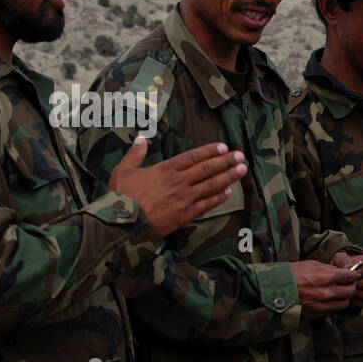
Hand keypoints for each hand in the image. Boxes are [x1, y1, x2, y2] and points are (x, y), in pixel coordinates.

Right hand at [108, 139, 247, 237]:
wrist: (122, 223)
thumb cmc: (120, 196)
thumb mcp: (123, 170)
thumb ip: (135, 154)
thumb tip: (140, 138)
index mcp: (165, 169)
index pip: (193, 156)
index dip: (210, 151)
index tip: (223, 146)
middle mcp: (178, 181)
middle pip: (207, 168)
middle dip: (226, 161)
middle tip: (240, 156)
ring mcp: (183, 198)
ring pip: (211, 185)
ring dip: (228, 177)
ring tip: (242, 170)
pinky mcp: (185, 215)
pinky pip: (206, 204)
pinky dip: (218, 198)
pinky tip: (229, 192)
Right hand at [291, 260, 360, 316]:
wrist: (277, 288)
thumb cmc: (293, 274)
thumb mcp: (313, 265)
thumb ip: (330, 269)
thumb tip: (343, 271)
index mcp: (326, 278)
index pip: (349, 276)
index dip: (354, 275)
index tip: (354, 274)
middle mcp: (326, 293)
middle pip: (350, 292)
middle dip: (352, 286)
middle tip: (349, 284)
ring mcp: (322, 305)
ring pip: (344, 304)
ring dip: (345, 298)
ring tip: (340, 292)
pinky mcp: (317, 313)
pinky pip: (333, 310)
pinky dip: (334, 305)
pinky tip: (330, 299)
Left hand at [331, 251, 362, 305]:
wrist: (335, 275)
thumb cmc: (339, 264)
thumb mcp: (339, 258)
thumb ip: (343, 261)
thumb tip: (348, 268)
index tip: (355, 273)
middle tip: (354, 283)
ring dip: (360, 293)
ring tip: (349, 290)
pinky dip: (355, 301)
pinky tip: (347, 297)